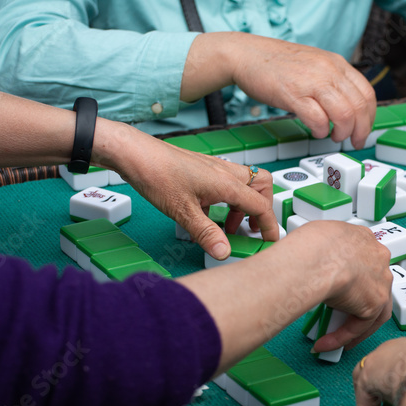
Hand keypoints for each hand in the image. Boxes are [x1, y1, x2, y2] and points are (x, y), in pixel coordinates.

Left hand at [93, 121, 277, 259]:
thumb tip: (224, 252)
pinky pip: (227, 182)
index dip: (269, 225)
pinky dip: (227, 199)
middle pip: (262, 186)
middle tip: (252, 228)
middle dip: (263, 208)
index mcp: (227, 184)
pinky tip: (208, 212)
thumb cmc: (157, 175)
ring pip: (245, 183)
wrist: (134, 153)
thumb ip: (206, 233)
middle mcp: (226, 172)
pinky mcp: (203, 168)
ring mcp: (215, 168)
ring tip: (228, 226)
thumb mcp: (183, 212)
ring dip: (243, 205)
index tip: (270, 241)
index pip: (261, 206)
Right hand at [232, 36, 376, 148]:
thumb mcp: (315, 65)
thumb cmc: (278, 64)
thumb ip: (333, 82)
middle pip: (359, 106)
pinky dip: (320, 130)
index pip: (367, 93)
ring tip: (333, 136)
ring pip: (344, 114)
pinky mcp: (293, 94)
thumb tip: (351, 109)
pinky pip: (317, 119)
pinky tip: (316, 131)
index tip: (363, 130)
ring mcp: (311, 81)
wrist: (246, 54)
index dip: (370, 117)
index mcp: (337, 63)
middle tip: (353, 141)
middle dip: (360, 130)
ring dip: (342, 132)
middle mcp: (328, 70)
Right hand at [292, 222, 393, 352]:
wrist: (316, 256)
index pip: (363, 262)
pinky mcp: (376, 302)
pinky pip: (359, 325)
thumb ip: (323, 254)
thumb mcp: (316, 240)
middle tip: (337, 317)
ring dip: (351, 327)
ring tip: (332, 338)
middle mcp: (378, 258)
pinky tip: (324, 343)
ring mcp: (381, 280)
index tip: (340, 290)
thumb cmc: (309, 245)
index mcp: (364, 239)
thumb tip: (311, 268)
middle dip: (356, 304)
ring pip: (370, 310)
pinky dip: (341, 336)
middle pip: (371, 286)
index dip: (353, 279)